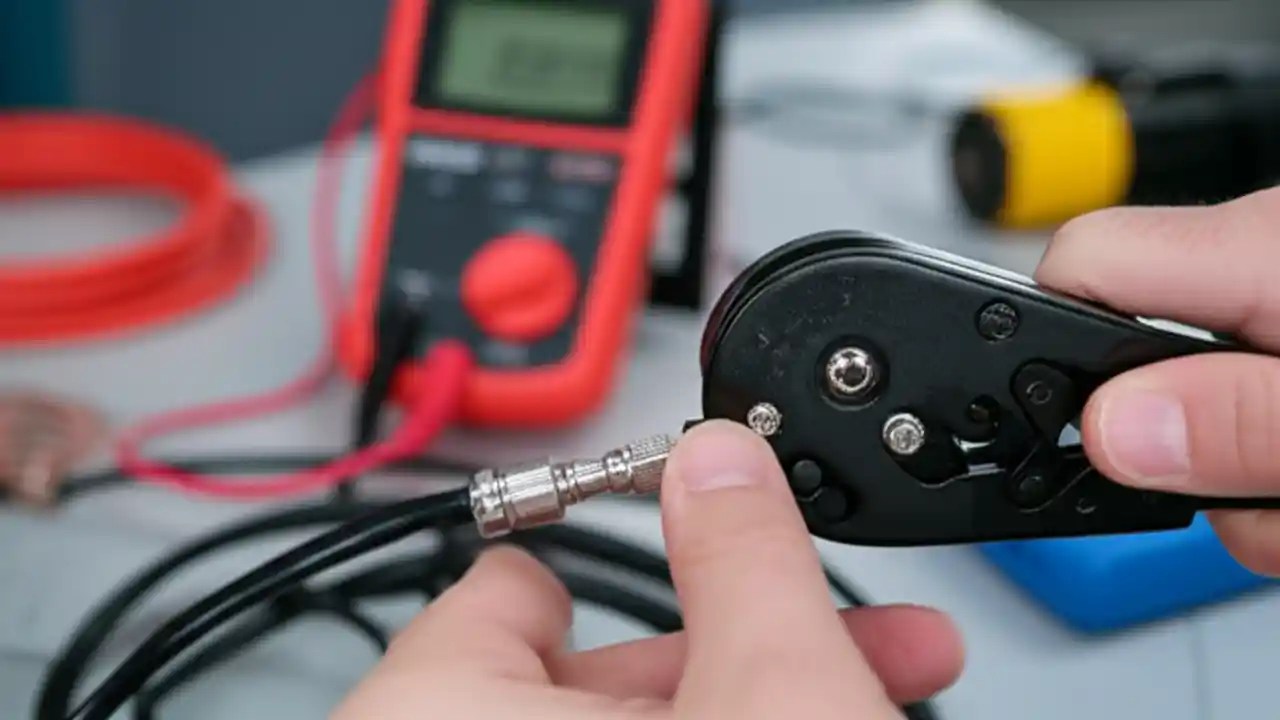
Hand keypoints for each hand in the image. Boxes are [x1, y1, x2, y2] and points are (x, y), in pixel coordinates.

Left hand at [333, 421, 963, 718]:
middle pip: (600, 673)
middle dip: (745, 630)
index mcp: (439, 717)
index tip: (702, 515)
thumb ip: (743, 557)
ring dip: (765, 692)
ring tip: (881, 677)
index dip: (623, 535)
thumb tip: (720, 461)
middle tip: (850, 619)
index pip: (505, 582)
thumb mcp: (770, 695)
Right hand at [1036, 185, 1279, 575]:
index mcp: (1261, 249)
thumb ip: (1239, 422)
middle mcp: (1260, 263)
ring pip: (1185, 407)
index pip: (1077, 264)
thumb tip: (1110, 429)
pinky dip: (1265, 473)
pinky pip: (1238, 414)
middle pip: (1125, 355)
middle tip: (1237, 502)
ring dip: (1229, 483)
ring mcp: (1275, 308)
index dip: (1038, 345)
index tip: (1060, 437)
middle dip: (1158, 452)